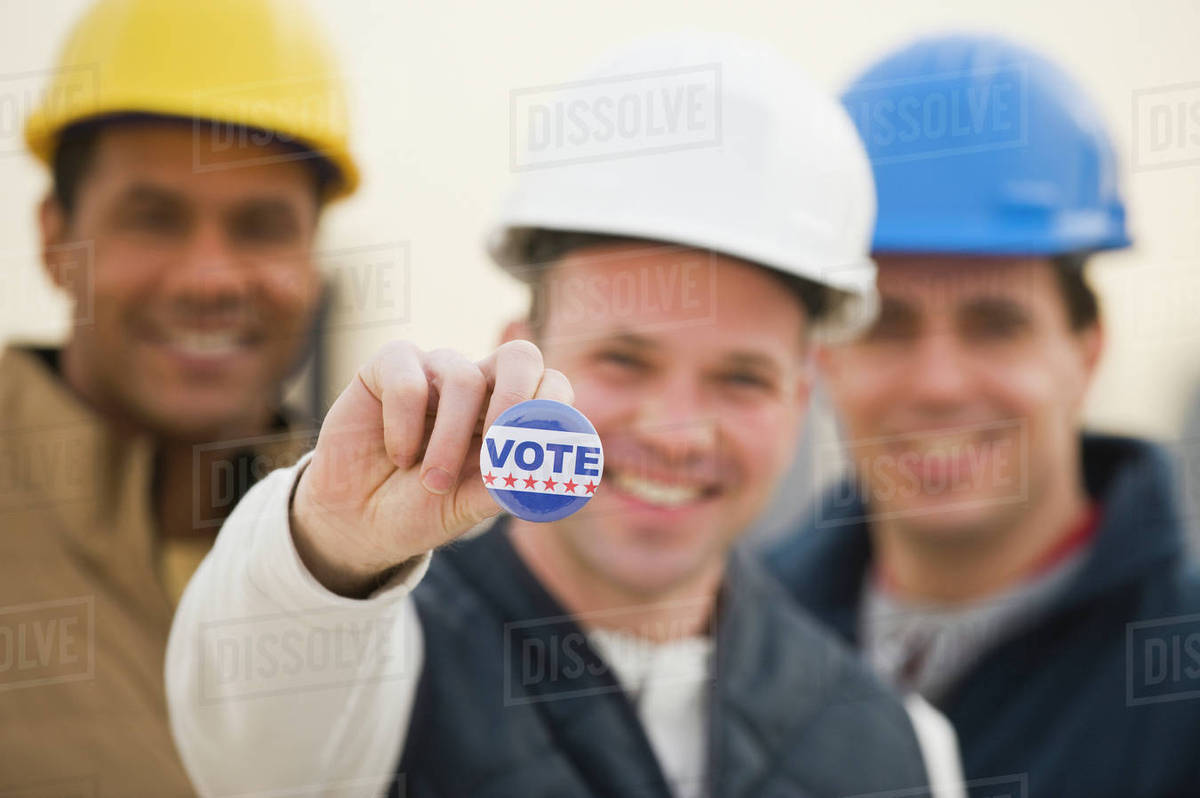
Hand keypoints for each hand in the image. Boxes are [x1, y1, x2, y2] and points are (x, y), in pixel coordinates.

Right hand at [290, 339, 572, 595]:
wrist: (356, 522)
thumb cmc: (422, 509)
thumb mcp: (470, 507)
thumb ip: (509, 487)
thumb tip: (557, 477)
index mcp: (509, 414)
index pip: (551, 385)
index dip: (553, 410)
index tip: (538, 452)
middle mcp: (478, 385)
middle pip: (520, 356)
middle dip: (517, 400)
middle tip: (501, 447)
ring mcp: (434, 372)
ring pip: (463, 379)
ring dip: (450, 439)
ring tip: (432, 482)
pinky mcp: (388, 367)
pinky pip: (408, 380)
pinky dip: (405, 426)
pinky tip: (399, 455)